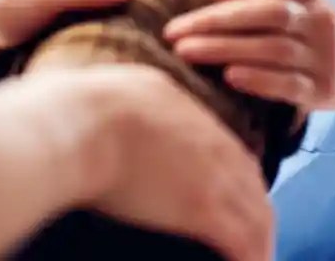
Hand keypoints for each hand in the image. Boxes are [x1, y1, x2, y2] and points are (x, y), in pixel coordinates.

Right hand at [75, 65, 274, 260]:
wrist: (79, 125)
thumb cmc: (73, 109)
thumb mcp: (108, 90)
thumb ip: (126, 104)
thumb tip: (110, 107)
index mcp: (186, 111)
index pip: (225, 147)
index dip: (235, 175)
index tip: (234, 196)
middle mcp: (209, 141)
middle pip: (251, 181)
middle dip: (256, 210)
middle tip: (255, 238)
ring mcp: (211, 175)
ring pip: (256, 214)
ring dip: (261, 242)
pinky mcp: (203, 209)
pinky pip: (243, 242)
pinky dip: (253, 260)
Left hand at [163, 0, 334, 111]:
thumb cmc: (306, 26)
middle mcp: (317, 21)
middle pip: (269, 14)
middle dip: (218, 21)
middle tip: (173, 32)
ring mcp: (322, 57)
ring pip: (274, 49)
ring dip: (227, 50)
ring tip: (187, 52)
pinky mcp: (322, 90)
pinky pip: (290, 85)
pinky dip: (259, 80)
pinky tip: (230, 78)